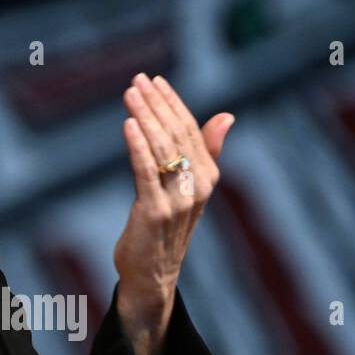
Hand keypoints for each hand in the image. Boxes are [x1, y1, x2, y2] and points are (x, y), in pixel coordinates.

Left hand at [113, 73, 233, 350]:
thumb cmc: (166, 227)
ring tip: (130, 94)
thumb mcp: (185, 188)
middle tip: (138, 80)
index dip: (172, 103)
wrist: (152, 275)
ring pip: (162, 150)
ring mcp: (178, 200)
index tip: (154, 79)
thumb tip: (226, 116)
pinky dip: (137, 147)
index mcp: (207, 176)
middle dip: (156, 104)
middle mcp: (198, 186)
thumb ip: (205, 151)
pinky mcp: (154, 212)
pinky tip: (127, 125)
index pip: (191, 130)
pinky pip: (146, 173)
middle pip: (176, 135)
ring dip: (145, 118)